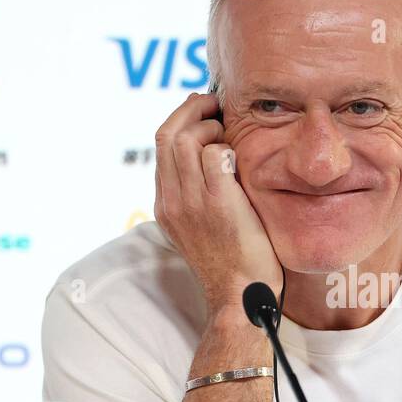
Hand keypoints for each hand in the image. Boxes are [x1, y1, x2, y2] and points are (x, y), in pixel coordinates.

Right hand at [153, 92, 282, 318]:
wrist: (239, 297)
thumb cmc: (232, 264)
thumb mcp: (201, 229)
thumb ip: (198, 197)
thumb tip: (213, 160)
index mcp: (165, 205)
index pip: (160, 145)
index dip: (180, 119)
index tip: (202, 112)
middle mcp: (172, 201)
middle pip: (167, 134)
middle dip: (192, 109)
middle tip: (215, 105)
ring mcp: (192, 202)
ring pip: (187, 139)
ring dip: (212, 126)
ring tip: (230, 132)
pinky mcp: (218, 204)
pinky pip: (216, 155)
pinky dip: (228, 148)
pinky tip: (240, 160)